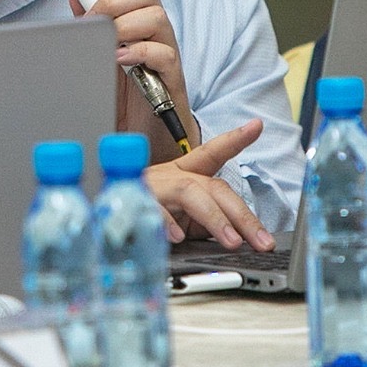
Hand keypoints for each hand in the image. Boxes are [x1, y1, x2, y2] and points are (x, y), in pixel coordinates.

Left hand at [72, 0, 198, 157]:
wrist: (146, 134)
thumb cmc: (125, 91)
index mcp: (137, 18)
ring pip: (157, 16)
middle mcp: (155, 29)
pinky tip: (120, 58)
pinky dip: (139, 51)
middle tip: (94, 17)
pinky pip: (164, 53)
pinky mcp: (172, 76)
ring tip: (107, 41)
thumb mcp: (99, 54)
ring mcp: (167, 50)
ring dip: (126, 24)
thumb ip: (90, 26)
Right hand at [143, 118, 274, 249]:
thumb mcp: (184, 217)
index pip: (212, 153)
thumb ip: (209, 222)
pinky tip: (177, 237)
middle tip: (261, 240)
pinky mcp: (136, 201)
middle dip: (241, 214)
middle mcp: (172, 175)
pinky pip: (154, 210)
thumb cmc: (149, 213)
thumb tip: (241, 236)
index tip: (257, 126)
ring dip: (215, 218)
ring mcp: (154, 186)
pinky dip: (167, 223)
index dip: (235, 139)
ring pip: (191, 193)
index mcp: (184, 173)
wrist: (105, 217)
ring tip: (232, 241)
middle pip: (213, 186)